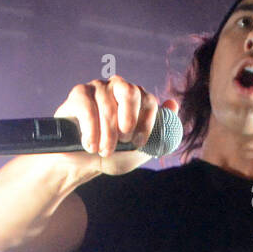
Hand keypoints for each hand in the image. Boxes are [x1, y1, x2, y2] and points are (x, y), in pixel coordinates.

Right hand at [53, 76, 178, 174]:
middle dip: (128, 120)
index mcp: (136, 99)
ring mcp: (97, 88)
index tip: (137, 143)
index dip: (146, 123)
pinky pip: (88, 108)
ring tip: (103, 151)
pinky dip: (91, 131)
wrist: (82, 164)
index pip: (148, 100)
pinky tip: (90, 146)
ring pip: (107, 105)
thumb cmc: (111, 155)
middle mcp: (118, 88)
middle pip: (130, 91)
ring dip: (107, 134)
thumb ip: (158, 132)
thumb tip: (173, 104)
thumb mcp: (138, 149)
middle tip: (123, 141)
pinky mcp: (78, 94)